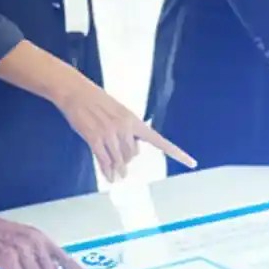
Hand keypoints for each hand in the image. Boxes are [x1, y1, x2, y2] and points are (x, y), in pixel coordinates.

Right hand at [54, 79, 194, 180]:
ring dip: (118, 169)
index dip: (177, 153)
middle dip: (128, 160)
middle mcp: (125, 128)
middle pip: (133, 155)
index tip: (192, 163)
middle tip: (122, 163)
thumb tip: (131, 151)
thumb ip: (127, 129)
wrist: (76, 91)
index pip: (159, 141)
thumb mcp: (119, 111)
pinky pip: (104, 161)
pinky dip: (107, 171)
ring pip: (119, 160)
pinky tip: (109, 178)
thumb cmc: (97, 100)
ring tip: (117, 176)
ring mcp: (109, 134)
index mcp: (134, 120)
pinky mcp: (94, 139)